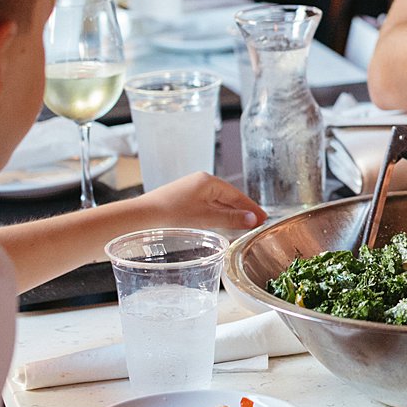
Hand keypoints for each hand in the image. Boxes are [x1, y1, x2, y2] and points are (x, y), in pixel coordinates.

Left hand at [134, 173, 261, 233]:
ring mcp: (190, 191)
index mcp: (208, 181)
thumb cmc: (171, 215)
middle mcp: (200, 182)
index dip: (251, 208)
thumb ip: (231, 219)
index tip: (264, 218)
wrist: (142, 217)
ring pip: (216, 202)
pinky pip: (206, 206)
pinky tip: (219, 224)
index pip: (237, 195)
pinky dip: (216, 215)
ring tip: (242, 225)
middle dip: (242, 210)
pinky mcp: (182, 200)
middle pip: (227, 197)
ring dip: (229, 214)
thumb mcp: (206, 218)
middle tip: (257, 223)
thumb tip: (254, 219)